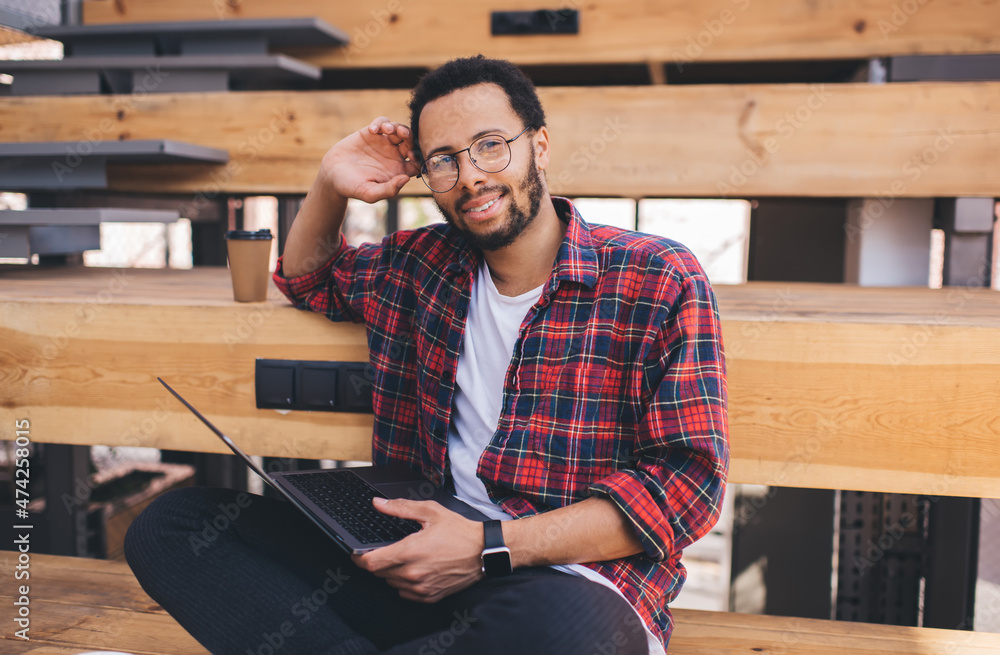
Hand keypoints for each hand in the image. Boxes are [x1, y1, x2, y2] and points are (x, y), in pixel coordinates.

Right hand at [318, 117, 420, 203]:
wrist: (331, 175)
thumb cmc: (352, 188)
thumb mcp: (370, 193)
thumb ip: (388, 190)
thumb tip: (406, 179)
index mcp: (398, 171)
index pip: (417, 162)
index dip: (419, 157)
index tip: (412, 156)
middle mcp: (393, 156)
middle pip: (411, 142)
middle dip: (409, 136)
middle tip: (402, 134)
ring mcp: (383, 143)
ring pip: (399, 129)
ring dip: (397, 127)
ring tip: (387, 130)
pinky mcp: (370, 133)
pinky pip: (382, 122)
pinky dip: (380, 123)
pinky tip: (373, 130)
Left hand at [352, 497, 484, 602]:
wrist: (483, 552)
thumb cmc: (459, 531)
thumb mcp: (430, 512)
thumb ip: (401, 508)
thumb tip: (379, 504)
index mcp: (410, 552)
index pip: (371, 563)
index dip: (358, 559)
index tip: (356, 555)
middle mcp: (413, 573)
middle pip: (379, 573)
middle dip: (378, 562)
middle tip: (387, 550)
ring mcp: (421, 587)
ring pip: (391, 583)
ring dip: (391, 572)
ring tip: (405, 558)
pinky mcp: (429, 596)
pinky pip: (405, 593)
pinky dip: (404, 583)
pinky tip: (414, 570)